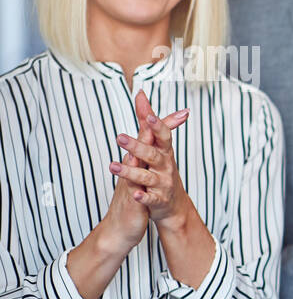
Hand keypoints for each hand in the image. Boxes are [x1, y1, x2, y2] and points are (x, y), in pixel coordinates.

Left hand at [110, 91, 193, 230]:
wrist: (173, 204)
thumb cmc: (161, 169)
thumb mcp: (156, 145)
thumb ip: (147, 120)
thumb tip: (141, 94)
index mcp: (164, 152)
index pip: (163, 136)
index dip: (157, 126)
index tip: (148, 116)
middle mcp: (165, 166)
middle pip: (152, 154)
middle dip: (137, 146)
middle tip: (120, 138)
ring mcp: (162, 183)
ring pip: (146, 176)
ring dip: (130, 171)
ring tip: (113, 167)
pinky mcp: (158, 200)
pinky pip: (150, 198)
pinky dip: (143, 196)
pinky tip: (134, 193)